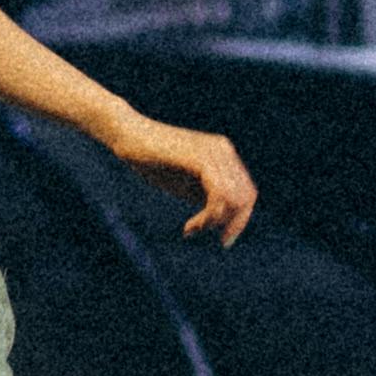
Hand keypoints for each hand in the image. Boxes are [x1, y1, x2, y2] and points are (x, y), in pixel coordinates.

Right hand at [113, 117, 256, 244]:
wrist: (129, 136)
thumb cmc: (153, 161)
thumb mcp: (187, 184)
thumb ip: (207, 196)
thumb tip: (223, 220)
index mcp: (224, 154)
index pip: (247, 192)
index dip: (239, 220)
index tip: (223, 240)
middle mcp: (224, 151)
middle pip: (245, 197)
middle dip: (230, 224)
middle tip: (202, 234)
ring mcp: (214, 153)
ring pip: (233, 200)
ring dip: (213, 222)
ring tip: (192, 228)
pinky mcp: (201, 159)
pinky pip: (218, 196)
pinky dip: (207, 217)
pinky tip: (190, 226)